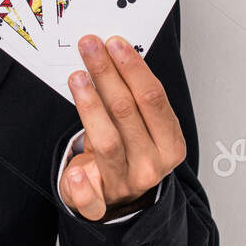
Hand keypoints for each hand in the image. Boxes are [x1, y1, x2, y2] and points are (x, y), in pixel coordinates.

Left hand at [58, 34, 186, 221]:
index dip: (133, 69)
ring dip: (90, 105)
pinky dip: (82, 186)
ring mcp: (126, 184)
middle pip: (127, 113)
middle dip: (107, 74)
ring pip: (107, 142)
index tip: (115, 43)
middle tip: (89, 46)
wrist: (122, 195)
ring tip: (76, 76)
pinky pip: (91, 199)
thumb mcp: (143, 125)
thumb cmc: (131, 150)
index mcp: (170, 144)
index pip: (153, 99)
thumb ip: (133, 96)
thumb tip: (113, 53)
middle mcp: (152, 165)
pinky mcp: (99, 203)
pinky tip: (74, 171)